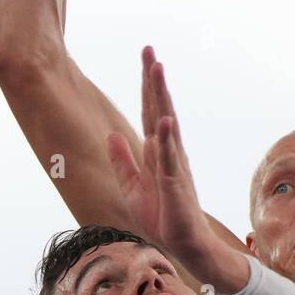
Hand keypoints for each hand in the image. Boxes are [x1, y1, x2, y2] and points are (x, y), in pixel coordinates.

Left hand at [106, 47, 247, 294]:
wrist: (183, 244)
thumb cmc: (162, 217)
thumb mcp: (131, 187)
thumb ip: (122, 161)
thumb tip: (111, 134)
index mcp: (155, 152)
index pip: (149, 111)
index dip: (146, 85)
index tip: (145, 57)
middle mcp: (167, 152)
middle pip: (159, 109)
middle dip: (153, 80)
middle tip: (149, 50)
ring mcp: (173, 165)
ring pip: (166, 124)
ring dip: (161, 97)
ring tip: (158, 69)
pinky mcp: (175, 183)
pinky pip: (169, 157)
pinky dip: (166, 138)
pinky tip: (163, 118)